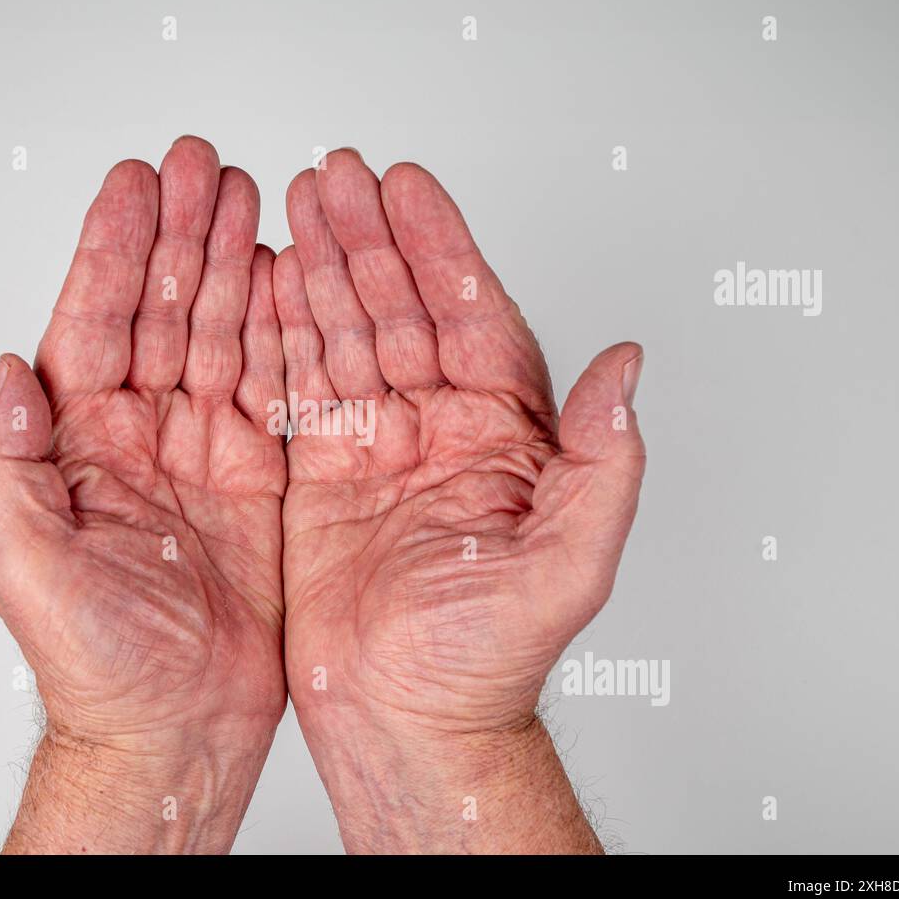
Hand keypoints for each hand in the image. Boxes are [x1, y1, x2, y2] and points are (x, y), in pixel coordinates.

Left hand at [0, 138, 286, 851]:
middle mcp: (141, 438)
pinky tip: (286, 278)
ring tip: (246, 196)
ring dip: (232, 263)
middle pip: (162, 312)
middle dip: (180, 235)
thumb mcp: (26, 567)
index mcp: (81, 448)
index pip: (94, 325)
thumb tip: (5, 376)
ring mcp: (203, 452)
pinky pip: (273, 386)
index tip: (134, 188)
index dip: (114, 252)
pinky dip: (283, 328)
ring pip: (221, 334)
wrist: (175, 727)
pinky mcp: (258, 477)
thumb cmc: (97, 664)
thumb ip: (5, 468)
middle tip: (199, 166)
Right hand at [277, 150, 645, 851]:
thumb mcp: (569, 563)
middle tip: (337, 175)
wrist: (407, 722)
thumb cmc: (488, 661)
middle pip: (405, 310)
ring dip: (324, 268)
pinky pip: (302, 387)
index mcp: (504, 439)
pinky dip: (284, 332)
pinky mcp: (322, 476)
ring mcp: (379, 449)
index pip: (474, 318)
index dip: (441, 250)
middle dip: (370, 239)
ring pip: (349, 335)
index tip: (408, 190)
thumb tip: (627, 372)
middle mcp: (441, 432)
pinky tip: (271, 281)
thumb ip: (603, 464)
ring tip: (298, 205)